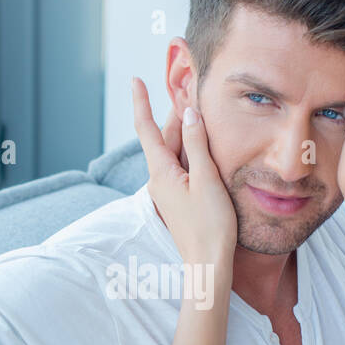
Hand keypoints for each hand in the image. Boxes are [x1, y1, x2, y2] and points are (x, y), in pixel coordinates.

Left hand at [131, 77, 235, 267]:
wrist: (208, 265)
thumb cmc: (210, 225)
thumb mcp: (207, 179)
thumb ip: (197, 144)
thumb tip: (189, 114)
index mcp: (161, 173)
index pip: (146, 129)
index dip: (141, 102)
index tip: (135, 80)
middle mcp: (159, 180)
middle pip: (164, 138)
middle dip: (174, 113)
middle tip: (187, 88)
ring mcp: (168, 191)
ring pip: (174, 152)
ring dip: (185, 132)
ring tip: (198, 111)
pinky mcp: (178, 200)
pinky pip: (181, 167)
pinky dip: (190, 151)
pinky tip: (203, 146)